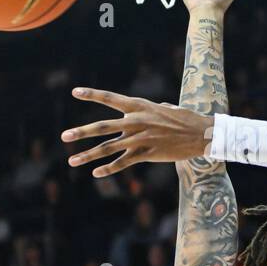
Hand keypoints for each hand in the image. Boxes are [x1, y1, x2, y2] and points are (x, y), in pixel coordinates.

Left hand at [63, 88, 211, 176]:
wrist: (202, 134)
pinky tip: (96, 173)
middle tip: (64, 136)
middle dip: (81, 132)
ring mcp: (140, 139)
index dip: (92, 94)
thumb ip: (153, 109)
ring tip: (72, 161)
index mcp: (140, 106)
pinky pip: (123, 163)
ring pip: (108, 148)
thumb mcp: (166, 108)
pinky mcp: (147, 154)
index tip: (75, 92)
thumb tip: (152, 109)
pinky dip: (108, 168)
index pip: (111, 99)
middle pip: (103, 128)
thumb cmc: (185, 119)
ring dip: (88, 155)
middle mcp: (136, 121)